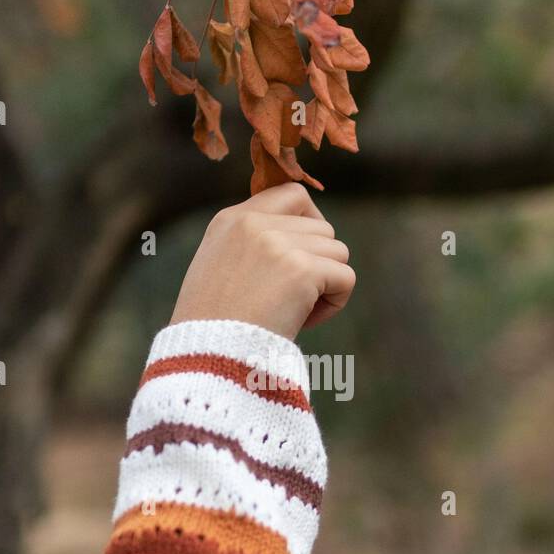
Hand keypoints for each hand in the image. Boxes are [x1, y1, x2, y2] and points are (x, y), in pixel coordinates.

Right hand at [170, 182, 354, 340]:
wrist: (208, 358)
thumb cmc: (213, 329)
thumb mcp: (219, 270)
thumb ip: (252, 245)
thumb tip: (305, 237)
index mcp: (231, 220)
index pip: (292, 195)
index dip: (310, 222)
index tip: (305, 255)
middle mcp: (254, 223)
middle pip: (322, 228)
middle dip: (317, 263)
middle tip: (293, 300)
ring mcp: (278, 244)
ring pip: (337, 251)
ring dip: (327, 284)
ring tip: (297, 312)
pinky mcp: (301, 270)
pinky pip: (346, 277)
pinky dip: (335, 303)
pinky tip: (306, 321)